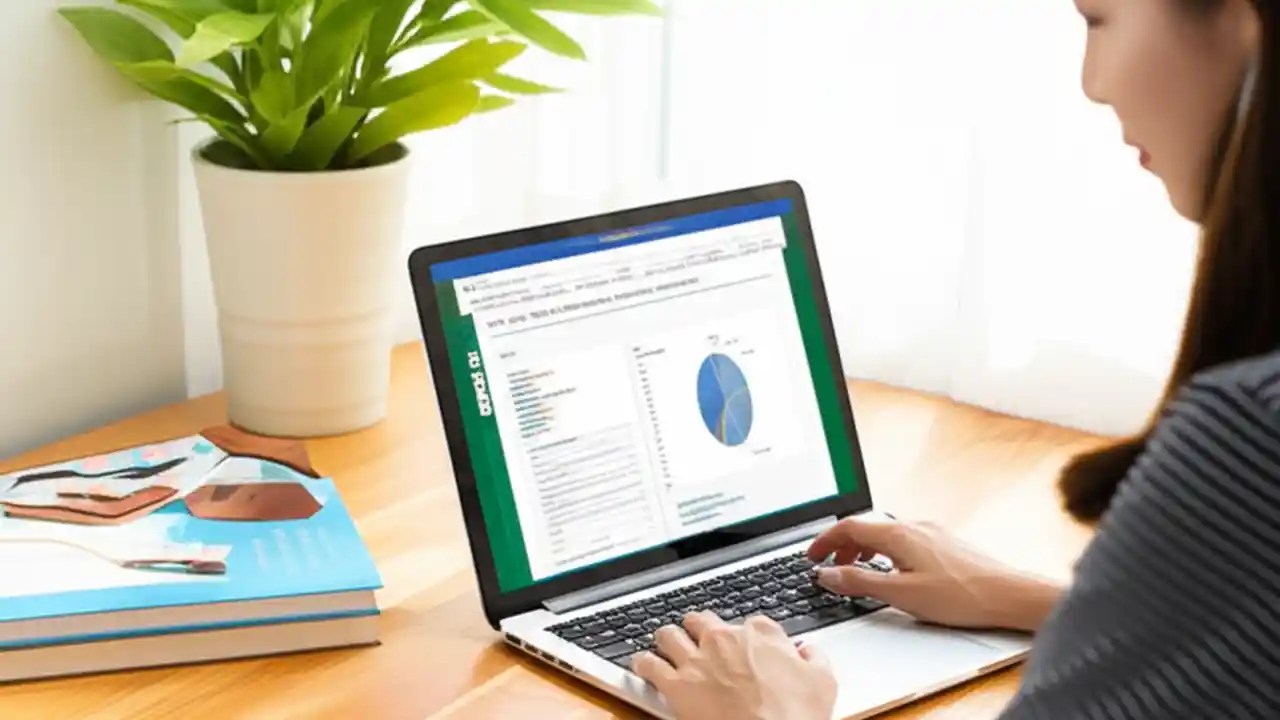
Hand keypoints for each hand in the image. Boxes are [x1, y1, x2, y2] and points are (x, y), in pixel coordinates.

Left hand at [632, 611, 836, 719]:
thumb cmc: (794, 716)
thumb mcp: (823, 682)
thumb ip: (814, 659)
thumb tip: (808, 651)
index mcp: (761, 634)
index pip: (750, 622)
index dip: (746, 635)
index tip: (746, 646)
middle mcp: (724, 639)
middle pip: (701, 620)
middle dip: (699, 629)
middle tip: (700, 641)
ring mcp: (697, 660)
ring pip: (669, 634)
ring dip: (667, 640)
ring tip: (667, 646)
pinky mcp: (676, 685)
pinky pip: (649, 664)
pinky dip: (644, 663)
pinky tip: (643, 665)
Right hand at [806, 517, 1062, 631]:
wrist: (1010, 595)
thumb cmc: (960, 596)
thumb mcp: (900, 594)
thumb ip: (859, 582)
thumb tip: (827, 574)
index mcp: (898, 534)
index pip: (848, 527)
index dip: (824, 541)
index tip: (811, 557)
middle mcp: (914, 526)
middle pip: (866, 527)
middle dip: (842, 546)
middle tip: (830, 567)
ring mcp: (932, 532)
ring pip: (886, 533)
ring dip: (864, 548)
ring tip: (858, 570)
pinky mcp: (945, 542)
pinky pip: (904, 539)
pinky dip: (885, 551)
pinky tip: (893, 570)